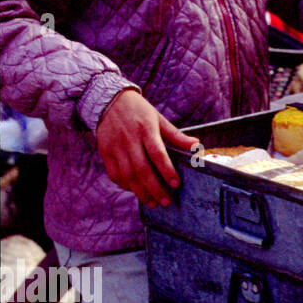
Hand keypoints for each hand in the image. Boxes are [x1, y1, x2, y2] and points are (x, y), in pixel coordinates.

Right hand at [96, 89, 197, 208]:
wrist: (109, 101)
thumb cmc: (139, 111)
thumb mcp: (159, 119)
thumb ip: (177, 135)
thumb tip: (197, 146)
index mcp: (146, 130)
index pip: (157, 153)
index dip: (166, 170)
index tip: (176, 184)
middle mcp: (130, 140)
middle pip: (142, 169)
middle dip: (154, 188)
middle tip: (166, 201)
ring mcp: (115, 147)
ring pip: (127, 175)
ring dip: (140, 191)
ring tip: (152, 202)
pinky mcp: (105, 152)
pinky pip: (114, 173)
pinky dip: (124, 185)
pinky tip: (135, 190)